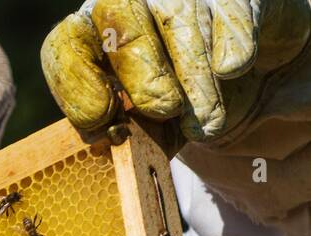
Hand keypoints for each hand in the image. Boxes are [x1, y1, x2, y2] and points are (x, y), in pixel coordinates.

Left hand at [42, 0, 309, 141]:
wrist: (249, 88)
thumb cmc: (179, 115)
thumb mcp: (149, 131)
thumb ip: (127, 131)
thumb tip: (107, 140)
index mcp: (93, 38)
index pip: (67, 43)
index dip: (76, 79)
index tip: (97, 120)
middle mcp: (130, 6)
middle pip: (120, 14)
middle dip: (141, 65)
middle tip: (161, 110)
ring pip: (179, 17)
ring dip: (192, 73)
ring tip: (202, 123)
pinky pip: (230, 9)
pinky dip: (230, 39)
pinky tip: (230, 69)